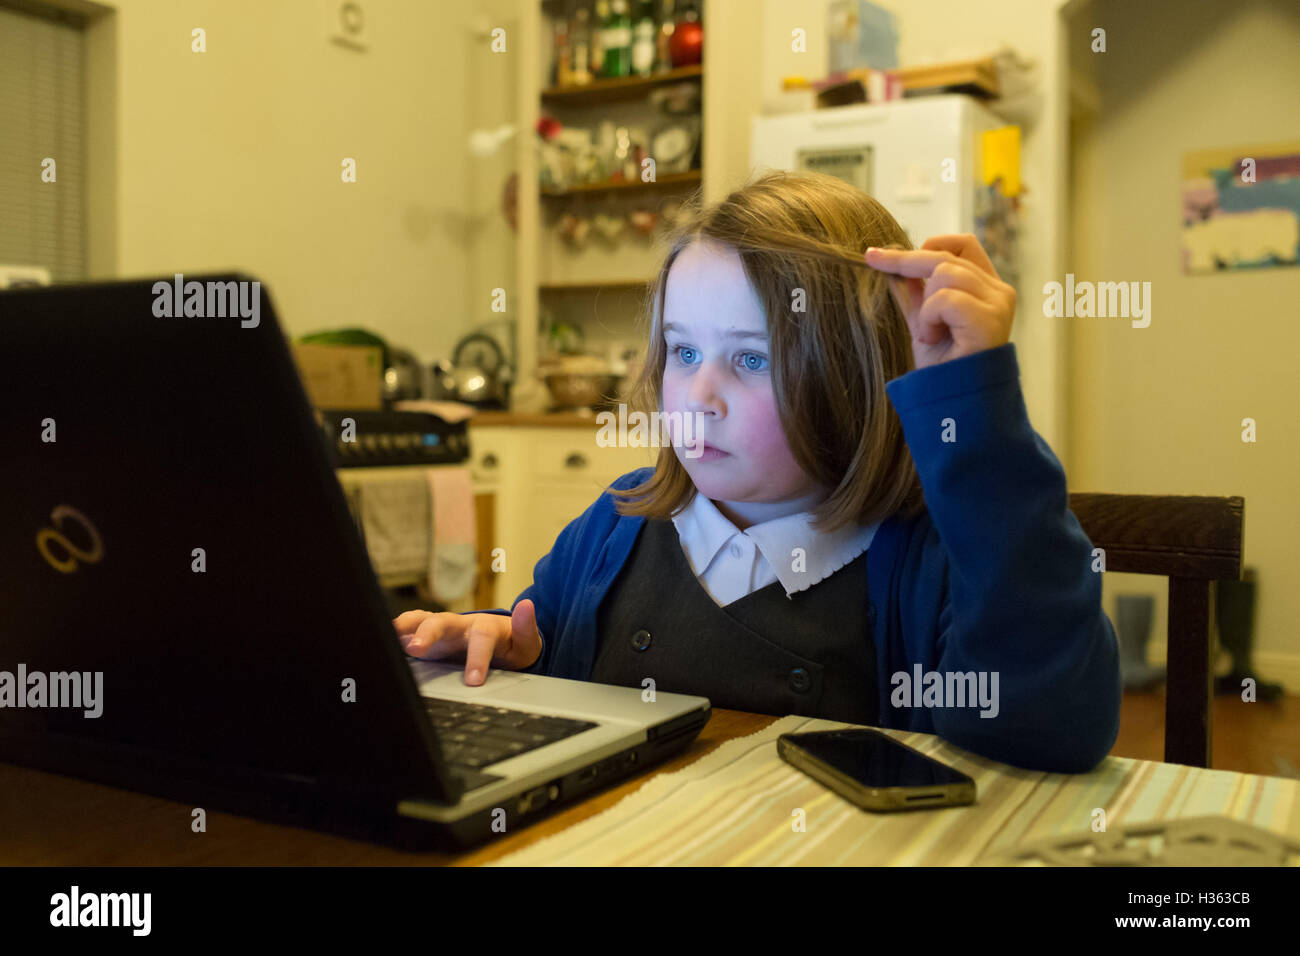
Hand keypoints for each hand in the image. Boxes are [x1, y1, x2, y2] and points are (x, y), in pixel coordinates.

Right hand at [392, 599, 542, 685]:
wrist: (497, 643)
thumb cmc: (510, 645)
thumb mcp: (525, 642)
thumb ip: (526, 628)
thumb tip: (528, 605)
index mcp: (484, 627)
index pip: (480, 639)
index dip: (476, 659)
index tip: (473, 681)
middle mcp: (459, 624)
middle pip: (442, 622)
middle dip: (429, 634)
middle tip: (416, 649)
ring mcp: (440, 628)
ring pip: (420, 620)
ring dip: (405, 627)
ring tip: (390, 638)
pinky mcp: (426, 636)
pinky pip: (408, 629)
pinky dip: (395, 633)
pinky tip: (381, 642)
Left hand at [865, 234, 1015, 370]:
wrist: (952, 402)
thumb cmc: (942, 368)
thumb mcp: (922, 321)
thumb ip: (914, 293)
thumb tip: (889, 261)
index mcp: (987, 289)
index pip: (964, 245)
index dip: (928, 243)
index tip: (883, 253)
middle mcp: (999, 292)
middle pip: (946, 257)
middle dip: (905, 262)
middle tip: (873, 262)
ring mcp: (999, 304)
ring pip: (944, 274)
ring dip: (924, 306)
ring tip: (929, 334)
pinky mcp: (990, 319)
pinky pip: (946, 298)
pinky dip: (930, 318)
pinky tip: (933, 338)